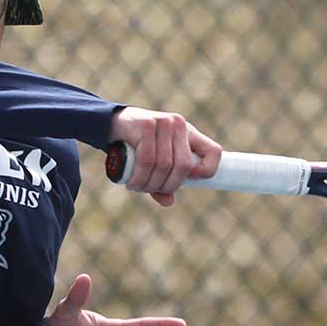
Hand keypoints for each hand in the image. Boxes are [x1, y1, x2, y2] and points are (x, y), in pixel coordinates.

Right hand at [108, 107, 222, 205]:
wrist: (112, 123)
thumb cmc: (138, 144)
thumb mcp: (156, 160)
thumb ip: (163, 180)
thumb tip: (169, 202)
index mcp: (189, 133)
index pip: (214, 151)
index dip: (208, 170)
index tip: (190, 180)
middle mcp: (179, 125)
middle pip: (184, 165)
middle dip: (167, 185)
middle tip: (150, 190)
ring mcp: (164, 123)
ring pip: (164, 165)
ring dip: (150, 184)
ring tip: (137, 187)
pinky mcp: (147, 125)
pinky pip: (147, 159)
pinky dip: (140, 177)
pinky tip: (132, 183)